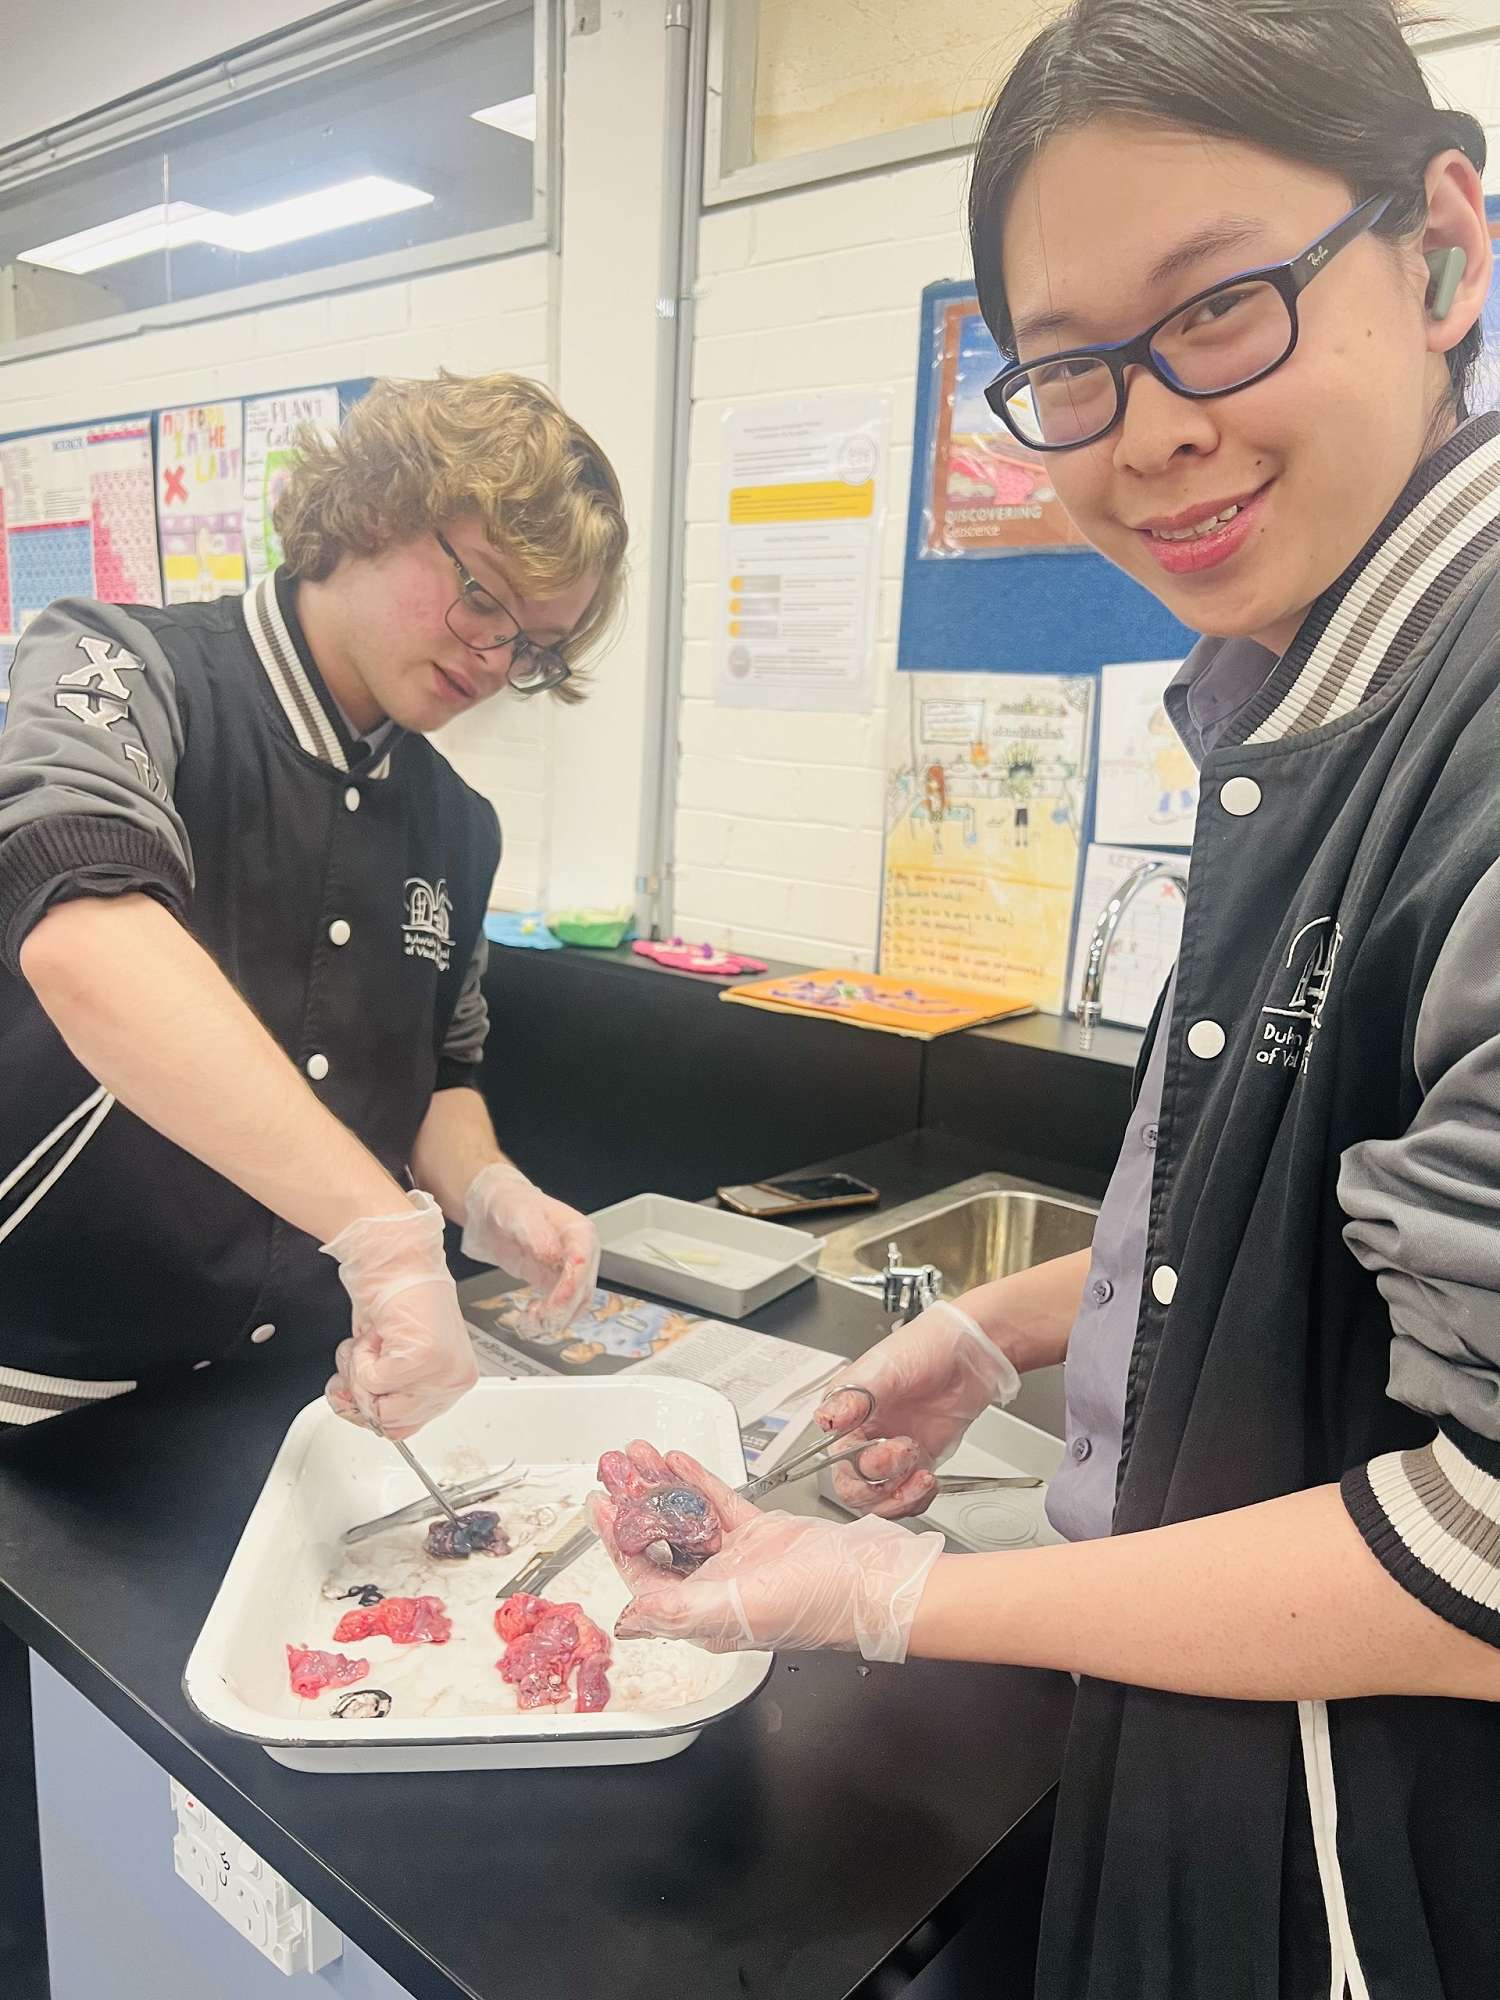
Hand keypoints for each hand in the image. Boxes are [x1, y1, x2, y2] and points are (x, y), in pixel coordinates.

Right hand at [321, 1191, 477, 1438]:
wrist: (394, 1255)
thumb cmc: (392, 1297)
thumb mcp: (393, 1358)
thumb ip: (388, 1394)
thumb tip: (369, 1421)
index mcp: (455, 1380)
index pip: (406, 1426)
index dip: (371, 1409)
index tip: (356, 1388)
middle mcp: (456, 1379)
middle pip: (390, 1423)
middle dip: (362, 1392)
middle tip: (362, 1357)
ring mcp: (444, 1371)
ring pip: (378, 1407)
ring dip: (360, 1373)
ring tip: (374, 1341)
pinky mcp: (425, 1359)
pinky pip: (371, 1382)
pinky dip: (359, 1358)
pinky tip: (375, 1333)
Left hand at [460, 1163, 598, 1335]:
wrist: (492, 1210)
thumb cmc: (509, 1204)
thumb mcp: (519, 1213)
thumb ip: (536, 1233)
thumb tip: (552, 1254)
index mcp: (578, 1231)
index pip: (583, 1263)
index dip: (570, 1286)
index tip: (553, 1304)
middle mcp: (580, 1252)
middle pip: (583, 1289)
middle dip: (562, 1309)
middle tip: (539, 1320)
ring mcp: (568, 1270)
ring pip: (575, 1304)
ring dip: (555, 1319)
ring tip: (530, 1323)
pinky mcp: (553, 1282)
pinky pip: (560, 1307)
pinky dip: (548, 1319)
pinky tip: (529, 1319)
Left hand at [590, 1452, 942, 1662]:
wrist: (876, 1581)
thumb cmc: (821, 1606)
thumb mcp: (740, 1608)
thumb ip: (682, 1609)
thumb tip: (630, 1617)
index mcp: (703, 1613)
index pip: (645, 1576)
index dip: (617, 1541)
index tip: (599, 1506)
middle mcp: (715, 1587)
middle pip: (661, 1541)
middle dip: (634, 1503)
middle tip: (614, 1468)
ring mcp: (739, 1559)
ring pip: (687, 1518)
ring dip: (661, 1485)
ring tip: (639, 1454)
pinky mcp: (763, 1535)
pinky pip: (721, 1503)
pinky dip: (698, 1480)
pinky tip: (677, 1460)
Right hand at [815, 1300, 1019, 1518]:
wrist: (969, 1353)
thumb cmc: (923, 1348)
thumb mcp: (883, 1369)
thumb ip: (853, 1397)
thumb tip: (826, 1419)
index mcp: (847, 1415)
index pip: (836, 1460)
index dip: (861, 1465)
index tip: (888, 1445)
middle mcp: (864, 1437)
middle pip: (854, 1489)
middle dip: (880, 1485)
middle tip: (908, 1458)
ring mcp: (892, 1453)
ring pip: (879, 1500)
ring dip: (900, 1498)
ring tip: (921, 1475)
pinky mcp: (918, 1462)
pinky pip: (907, 1498)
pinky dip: (917, 1499)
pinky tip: (928, 1480)